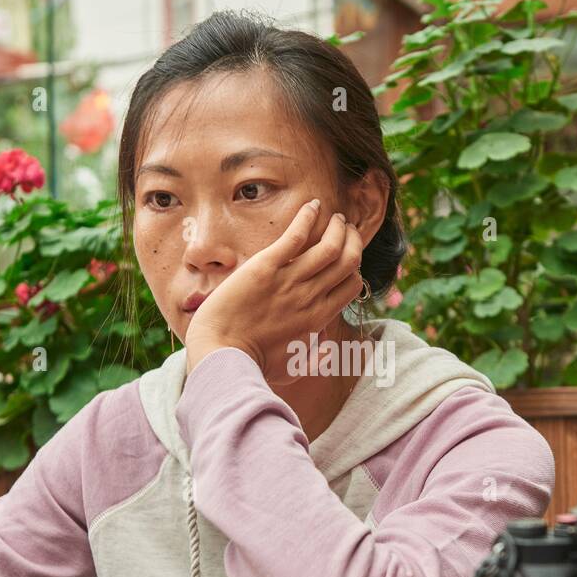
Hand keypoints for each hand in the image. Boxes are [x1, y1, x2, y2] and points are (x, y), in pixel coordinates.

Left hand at [184, 199, 363, 378]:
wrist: (222, 355)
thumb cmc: (254, 366)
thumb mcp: (293, 369)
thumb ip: (316, 359)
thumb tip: (330, 347)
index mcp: (319, 319)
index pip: (352, 285)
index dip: (354, 267)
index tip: (347, 257)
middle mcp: (310, 297)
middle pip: (347, 261)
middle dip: (353, 240)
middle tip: (347, 229)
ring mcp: (289, 281)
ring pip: (329, 246)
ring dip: (337, 227)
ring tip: (335, 217)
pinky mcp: (266, 267)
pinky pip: (295, 236)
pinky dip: (308, 218)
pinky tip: (312, 206)